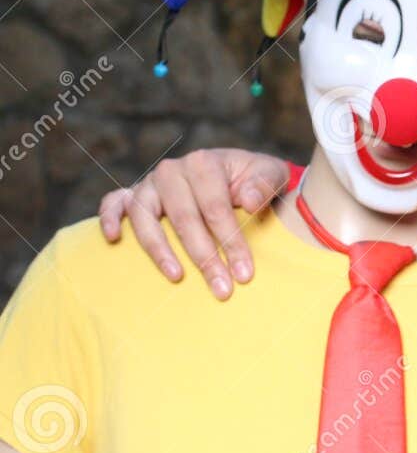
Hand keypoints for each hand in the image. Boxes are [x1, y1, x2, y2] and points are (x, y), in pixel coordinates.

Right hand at [98, 149, 290, 298]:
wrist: (239, 173)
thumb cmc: (255, 179)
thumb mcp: (271, 174)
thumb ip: (264, 184)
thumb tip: (248, 201)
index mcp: (205, 163)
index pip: (215, 208)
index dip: (230, 242)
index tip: (244, 274)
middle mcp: (173, 171)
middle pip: (183, 218)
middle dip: (204, 257)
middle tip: (222, 289)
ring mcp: (150, 183)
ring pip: (146, 216)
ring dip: (159, 249)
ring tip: (176, 277)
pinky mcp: (135, 194)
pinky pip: (114, 203)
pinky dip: (108, 217)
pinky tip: (112, 239)